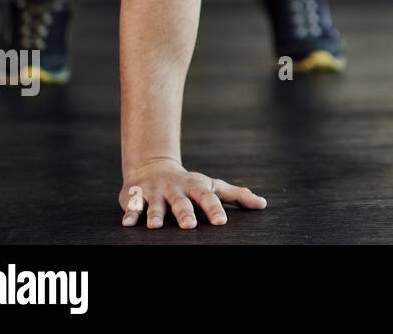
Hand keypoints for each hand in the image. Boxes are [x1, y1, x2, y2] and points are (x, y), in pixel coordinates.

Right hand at [118, 158, 266, 228]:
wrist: (153, 167)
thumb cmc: (190, 183)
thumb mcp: (213, 186)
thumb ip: (237, 195)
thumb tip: (263, 204)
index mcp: (196, 188)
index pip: (208, 198)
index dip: (214, 209)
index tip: (221, 222)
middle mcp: (176, 190)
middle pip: (181, 202)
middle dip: (185, 213)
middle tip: (189, 225)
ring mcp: (155, 193)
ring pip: (155, 205)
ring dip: (155, 214)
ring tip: (155, 225)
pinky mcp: (136, 197)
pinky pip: (132, 206)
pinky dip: (130, 213)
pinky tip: (129, 223)